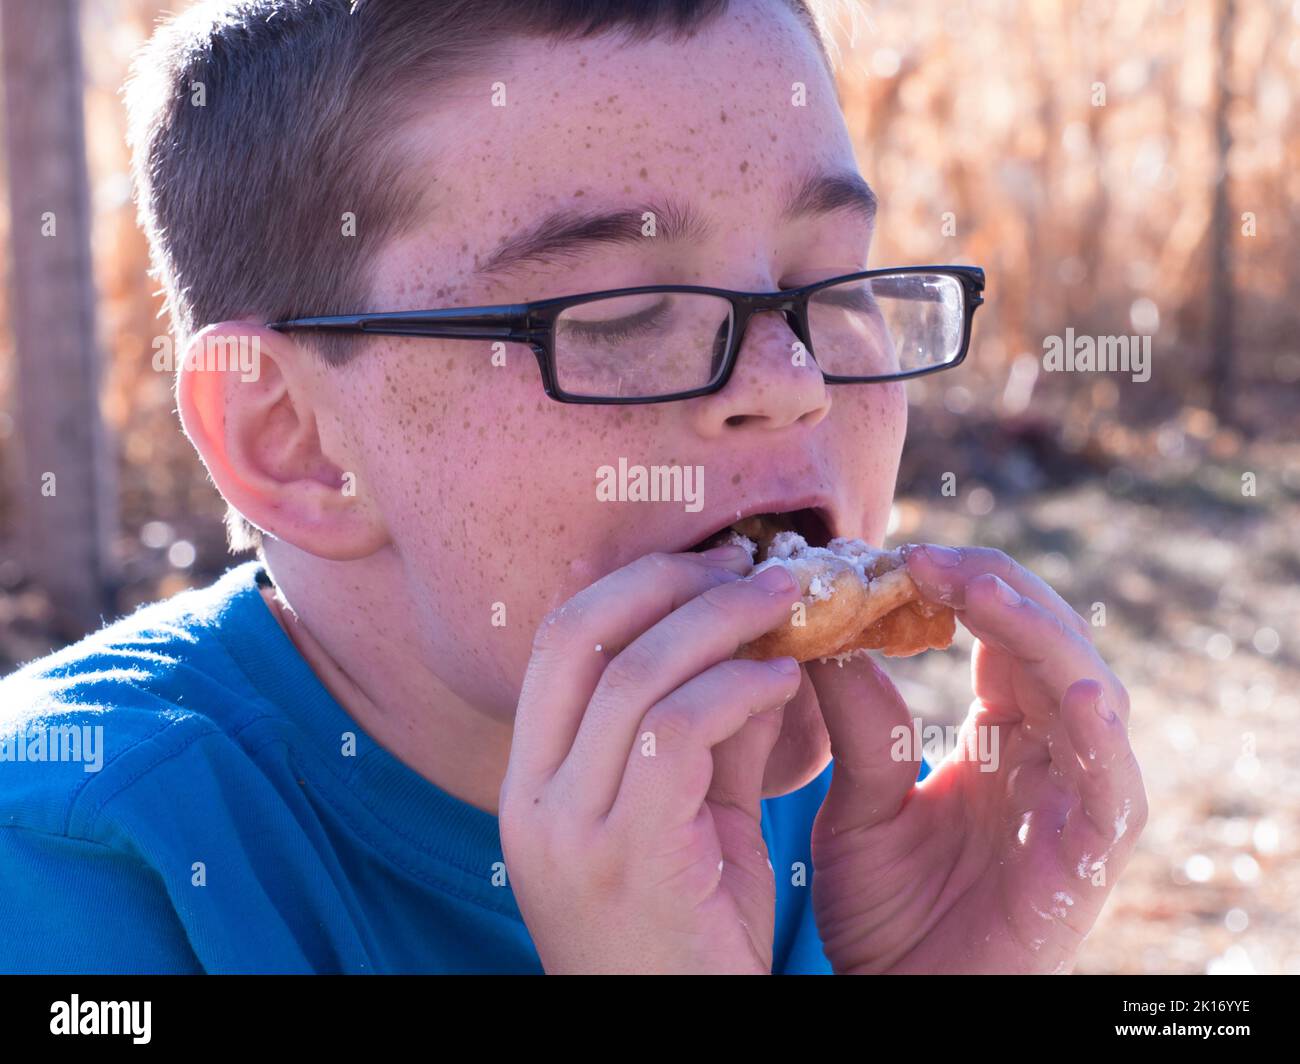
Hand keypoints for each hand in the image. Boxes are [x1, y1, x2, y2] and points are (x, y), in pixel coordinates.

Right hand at [500, 546, 804, 973]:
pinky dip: (737, 690)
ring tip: (787, 603)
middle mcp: (533, 798)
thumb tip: (754, 646)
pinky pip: (676, 733)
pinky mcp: (625, 857)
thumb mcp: (692, 822)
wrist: (682, 1049)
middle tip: (750, 560)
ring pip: (634, 676)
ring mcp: (570, 828)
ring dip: (720, 622)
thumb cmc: (691, 938)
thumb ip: (709, 734)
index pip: (560, 642)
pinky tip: (786, 682)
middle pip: (579, 637)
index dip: (634, 584)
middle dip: (670, 581)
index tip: (711, 562)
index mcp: (533, 782)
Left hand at [805, 545, 1147, 973]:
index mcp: (1002, 734)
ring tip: (976, 588)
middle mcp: (1049, 754)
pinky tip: (1063, 683)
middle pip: (1048, 641)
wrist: (903, 1003)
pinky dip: (1095, 726)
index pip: (1001, 633)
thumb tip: (828, 632)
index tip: (896, 555)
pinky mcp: (1094, 852)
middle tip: (926, 557)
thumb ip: (857, 723)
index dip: (959, 587)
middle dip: (993, 589)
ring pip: (1087, 687)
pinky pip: (1112, 778)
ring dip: (1037, 631)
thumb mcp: (858, 803)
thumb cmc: (886, 912)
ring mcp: (1078, 798)